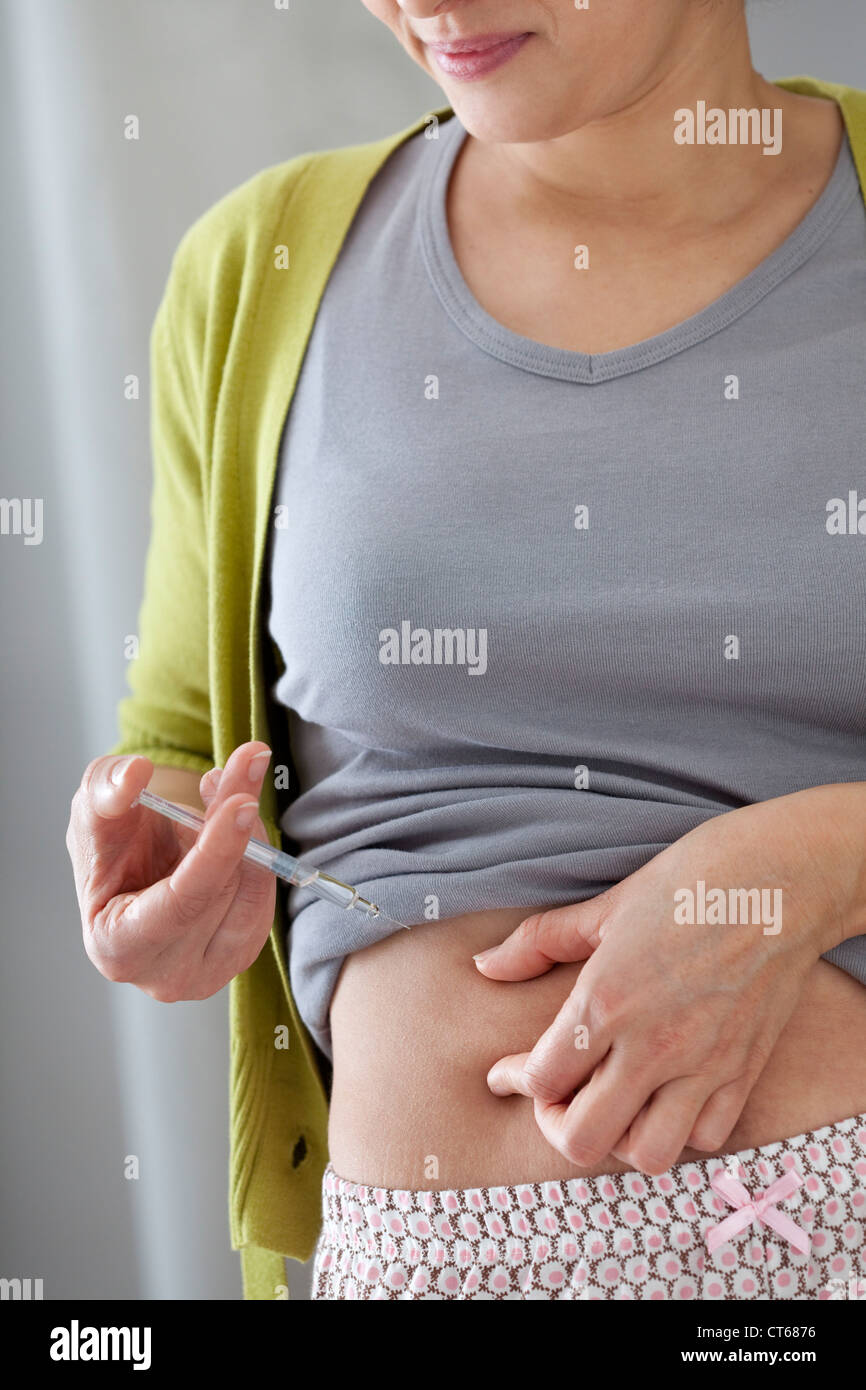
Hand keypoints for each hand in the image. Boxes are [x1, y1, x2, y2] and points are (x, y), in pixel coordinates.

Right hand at [66, 741, 275, 1000]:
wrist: (134, 865)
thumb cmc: (108, 845)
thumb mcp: (94, 806)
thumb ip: (106, 788)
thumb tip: (135, 774)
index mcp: (118, 947)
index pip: (179, 904)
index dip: (214, 853)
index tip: (242, 803)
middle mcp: (166, 974)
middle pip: (223, 895)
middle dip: (238, 826)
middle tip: (245, 765)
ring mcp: (209, 971)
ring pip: (253, 897)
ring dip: (251, 835)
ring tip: (228, 793)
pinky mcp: (240, 956)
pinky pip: (264, 899)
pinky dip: (257, 855)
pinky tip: (234, 827)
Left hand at [476, 788, 857, 1173]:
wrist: (780, 880)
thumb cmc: (689, 882)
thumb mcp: (604, 907)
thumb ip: (539, 942)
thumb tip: (486, 966)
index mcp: (607, 1000)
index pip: (541, 1078)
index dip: (514, 1080)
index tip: (508, 1072)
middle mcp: (653, 1046)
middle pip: (582, 1138)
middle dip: (556, 1124)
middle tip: (556, 1096)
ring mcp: (703, 1066)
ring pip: (646, 1154)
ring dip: (619, 1137)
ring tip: (612, 1101)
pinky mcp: (744, 1072)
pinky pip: (706, 1137)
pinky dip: (680, 1130)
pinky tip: (666, 1096)